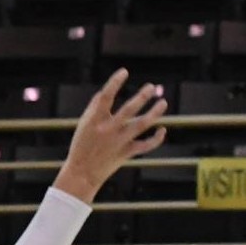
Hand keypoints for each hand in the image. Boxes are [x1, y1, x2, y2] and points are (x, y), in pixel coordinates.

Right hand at [52, 69, 168, 203]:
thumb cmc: (82, 144)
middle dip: (142, 97)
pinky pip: (145, 145)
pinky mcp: (126, 153)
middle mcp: (108, 129)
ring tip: (163, 102)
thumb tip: (107, 91)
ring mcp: (119, 142)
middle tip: (151, 87)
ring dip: (155, 113)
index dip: (115, 82)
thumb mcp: (83, 124)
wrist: (82, 172)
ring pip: (142, 125)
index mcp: (95, 120)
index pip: (106, 97)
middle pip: (129, 109)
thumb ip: (95, 107)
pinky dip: (156, 138)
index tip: (124, 71)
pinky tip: (162, 129)